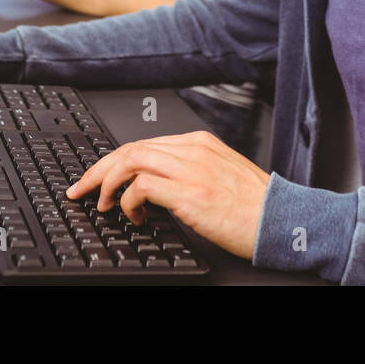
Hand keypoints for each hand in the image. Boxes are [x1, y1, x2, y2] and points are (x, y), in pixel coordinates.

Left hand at [65, 131, 270, 259]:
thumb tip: (152, 186)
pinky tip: (134, 216)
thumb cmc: (256, 206)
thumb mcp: (221, 175)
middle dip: (98, 169)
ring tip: (103, 205)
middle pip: (129, 148)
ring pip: (130, 161)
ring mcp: (191, 169)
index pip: (143, 143)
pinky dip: (129, 201)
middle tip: (81, 189)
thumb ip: (189, 171)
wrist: (282, 220)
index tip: (97, 178)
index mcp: (199, 142)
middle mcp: (192, 149)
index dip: (113, 161)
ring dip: (108, 184)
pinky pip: (143, 187)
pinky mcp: (190, 193)